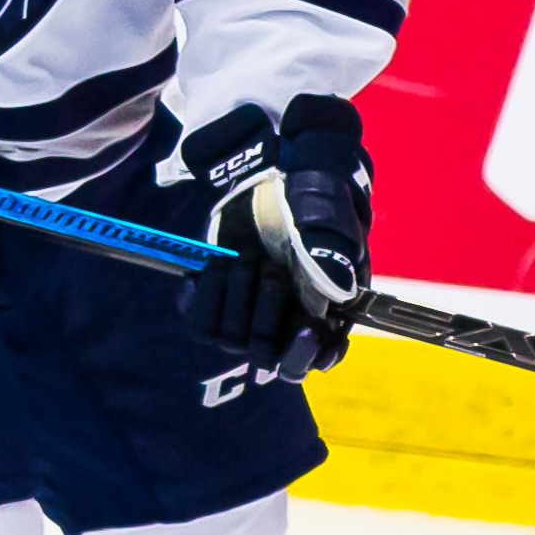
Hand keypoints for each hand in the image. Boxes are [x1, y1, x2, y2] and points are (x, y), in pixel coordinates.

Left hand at [177, 95, 373, 382]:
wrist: (267, 176)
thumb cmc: (310, 198)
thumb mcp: (326, 219)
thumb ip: (332, 255)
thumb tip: (334, 295)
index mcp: (325, 312)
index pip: (319, 358)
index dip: (307, 353)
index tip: (306, 329)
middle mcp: (285, 322)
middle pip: (268, 358)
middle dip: (266, 316)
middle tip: (271, 270)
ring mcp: (247, 315)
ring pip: (231, 340)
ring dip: (236, 296)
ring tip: (247, 256)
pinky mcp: (215, 302)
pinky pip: (200, 321)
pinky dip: (206, 294)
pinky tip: (218, 266)